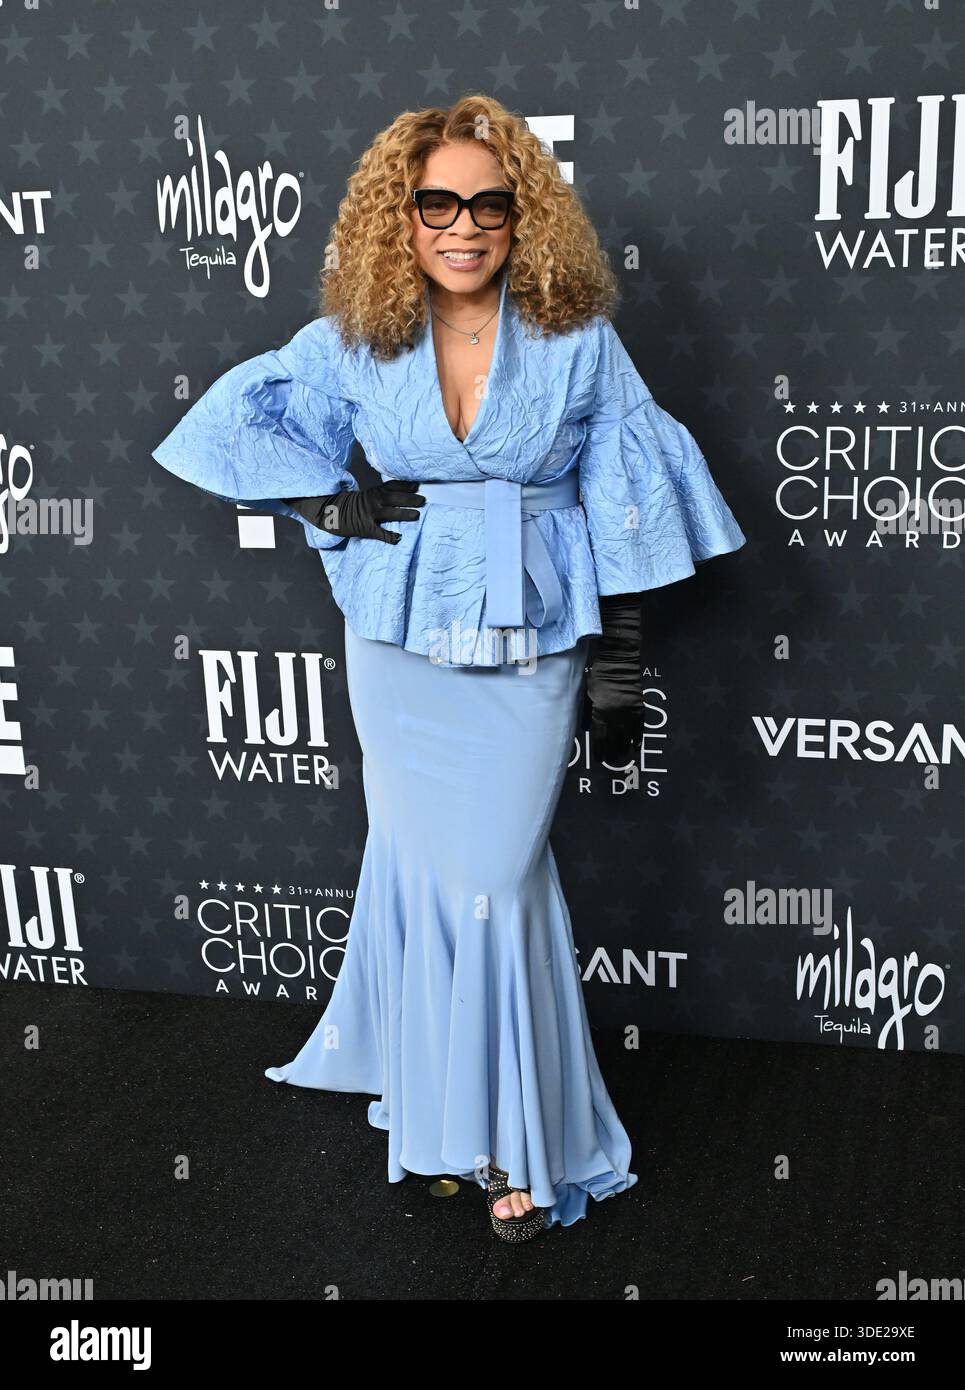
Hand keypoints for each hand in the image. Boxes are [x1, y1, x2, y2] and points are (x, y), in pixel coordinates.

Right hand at [284, 478, 424, 543]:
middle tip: (422, 500)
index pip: (391, 486)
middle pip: (394, 498)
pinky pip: (379, 533)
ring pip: (389, 513)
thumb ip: (382, 494)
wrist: (331, 513)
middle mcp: (372, 502)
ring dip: (404, 514)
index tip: (417, 485)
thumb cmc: (353, 506)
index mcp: (373, 493)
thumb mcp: (366, 496)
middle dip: (409, 498)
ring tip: (416, 515)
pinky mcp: (365, 528)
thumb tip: (404, 492)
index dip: (405, 485)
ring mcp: (369, 515)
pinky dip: (389, 536)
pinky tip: (399, 539)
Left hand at [585, 592, 643, 765]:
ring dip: (623, 748)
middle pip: (613, 740)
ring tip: (621, 758)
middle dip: (610, 753)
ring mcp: (629, 712)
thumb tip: (586, 730)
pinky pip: (639, 727)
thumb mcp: (587, 694)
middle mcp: (615, 715)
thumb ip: (587, 713)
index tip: (599, 759)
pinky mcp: (639, 706)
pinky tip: (635, 746)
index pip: (599, 737)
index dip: (599, 750)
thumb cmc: (597, 676)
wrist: (618, 661)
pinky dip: (637, 738)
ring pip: (627, 736)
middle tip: (610, 761)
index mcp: (600, 712)